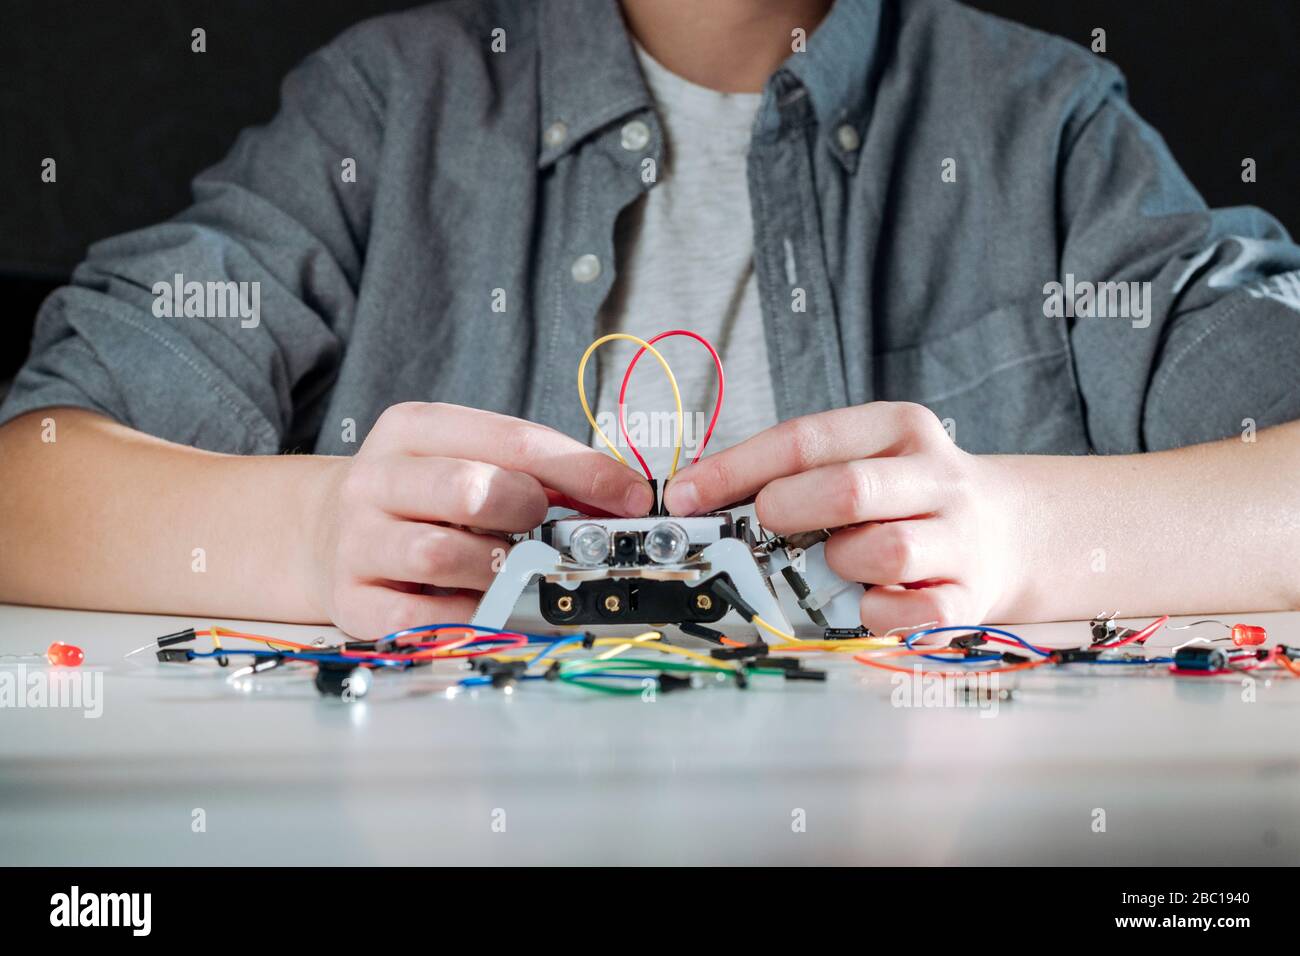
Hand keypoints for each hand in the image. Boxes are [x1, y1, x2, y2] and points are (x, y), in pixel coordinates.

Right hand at [312, 402, 652, 638]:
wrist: (319, 534)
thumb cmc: (418, 498)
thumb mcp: (465, 459)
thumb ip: (537, 471)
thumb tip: (619, 497)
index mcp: (413, 429)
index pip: (512, 440)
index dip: (583, 471)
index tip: (629, 497)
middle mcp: (377, 479)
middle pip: (470, 488)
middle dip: (525, 511)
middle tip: (539, 530)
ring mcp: (357, 541)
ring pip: (442, 554)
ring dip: (494, 569)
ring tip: (501, 567)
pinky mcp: (350, 600)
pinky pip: (419, 619)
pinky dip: (461, 617)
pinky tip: (473, 604)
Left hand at [663, 402, 1025, 631]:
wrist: (1012, 529)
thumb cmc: (910, 495)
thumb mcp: (866, 457)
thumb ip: (798, 472)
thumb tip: (702, 499)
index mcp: (898, 429)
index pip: (806, 439)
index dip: (735, 469)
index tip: (685, 495)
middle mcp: (935, 476)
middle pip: (847, 490)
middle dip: (786, 513)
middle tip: (764, 528)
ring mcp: (958, 536)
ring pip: (883, 552)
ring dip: (839, 565)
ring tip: (837, 562)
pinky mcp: (969, 595)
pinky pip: (912, 613)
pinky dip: (876, 613)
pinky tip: (869, 601)